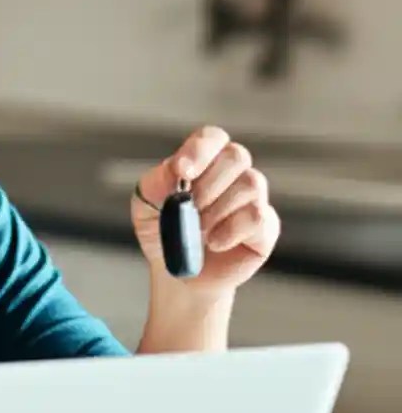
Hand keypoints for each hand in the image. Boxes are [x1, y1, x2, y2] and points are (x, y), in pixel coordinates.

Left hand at [132, 126, 280, 296]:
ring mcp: (253, 199)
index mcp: (204, 162)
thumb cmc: (163, 233)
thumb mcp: (146, 207)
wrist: (176, 274)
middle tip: (189, 207)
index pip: (212, 138)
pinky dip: (229, 230)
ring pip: (251, 184)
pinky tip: (214, 243)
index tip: (181, 171)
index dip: (200, 149)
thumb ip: (155, 183)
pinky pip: (257, 216)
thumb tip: (175, 169)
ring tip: (198, 229)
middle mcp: (232, 175)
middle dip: (208, 183)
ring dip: (217, 209)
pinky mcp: (265, 227)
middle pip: (237, 155)